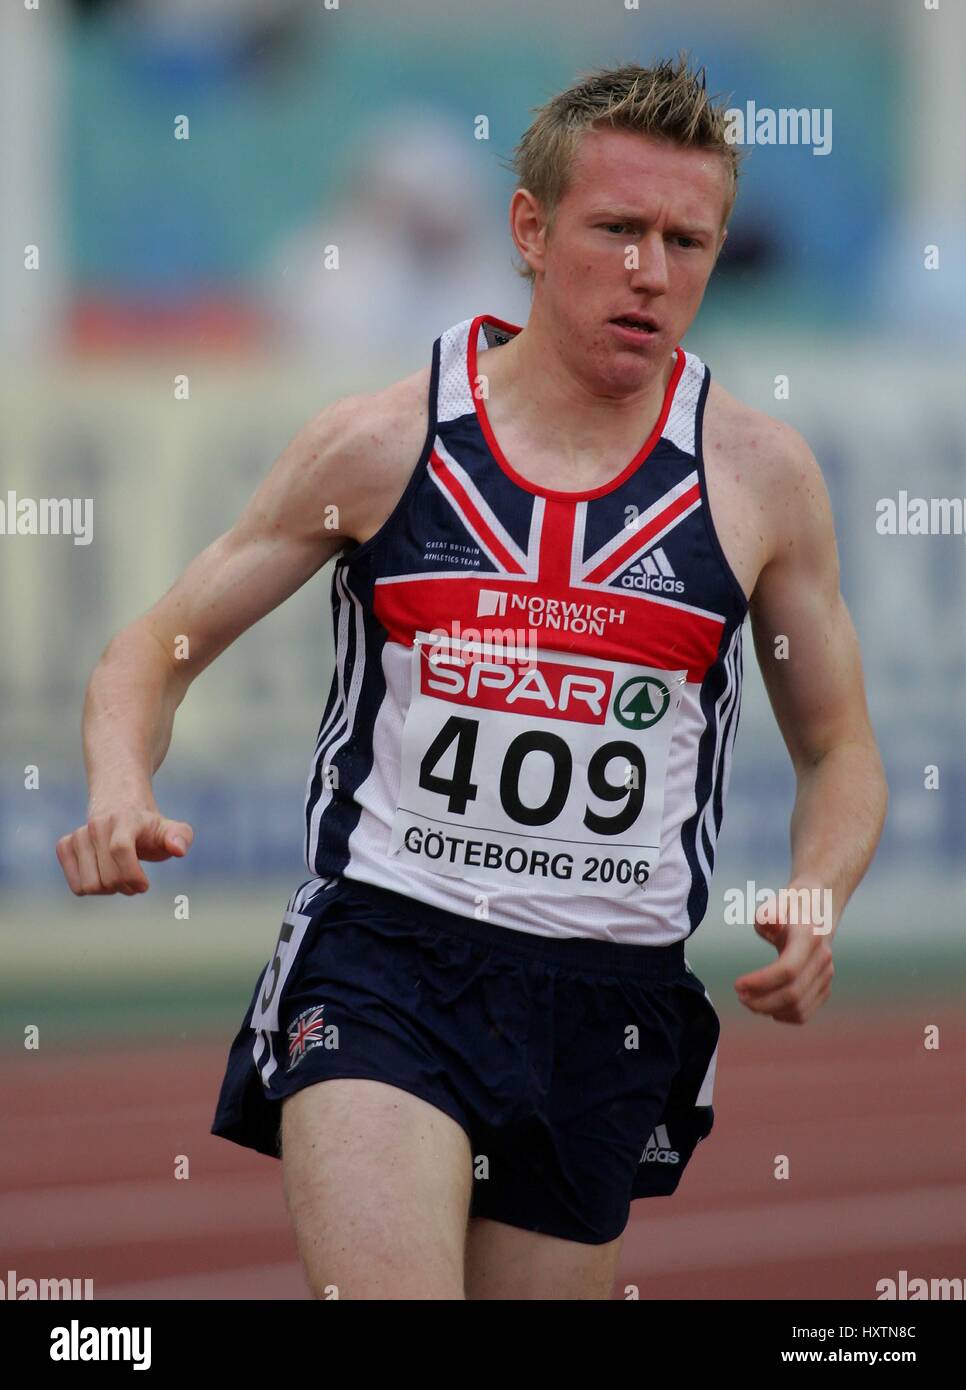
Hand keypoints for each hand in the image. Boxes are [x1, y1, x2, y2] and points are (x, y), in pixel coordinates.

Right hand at [56, 807, 193, 895]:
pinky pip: (77, 887)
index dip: (133, 874)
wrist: (119, 805)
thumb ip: (181, 837)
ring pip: (89, 886)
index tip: (145, 885)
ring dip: (109, 891)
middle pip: (107, 877)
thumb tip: (179, 849)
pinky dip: (92, 889)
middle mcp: (97, 825)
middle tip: (136, 882)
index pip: (120, 849)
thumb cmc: (148, 827)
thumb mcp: (169, 829)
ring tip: (120, 877)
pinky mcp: (64, 846)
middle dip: (126, 887)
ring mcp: (78, 835)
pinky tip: (104, 876)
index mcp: (124, 819)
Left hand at [734, 885, 834, 1023]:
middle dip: (761, 1001)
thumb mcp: (776, 902)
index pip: (787, 970)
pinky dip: (783, 1016)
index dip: (760, 983)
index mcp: (809, 937)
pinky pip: (804, 1012)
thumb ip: (769, 912)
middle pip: (792, 994)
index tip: (737, 985)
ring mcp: (827, 974)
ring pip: (799, 1008)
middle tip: (740, 996)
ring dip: (769, 1010)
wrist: (818, 908)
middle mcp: (822, 958)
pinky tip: (767, 1007)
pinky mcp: (825, 986)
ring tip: (749, 1001)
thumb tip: (771, 921)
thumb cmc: (789, 906)